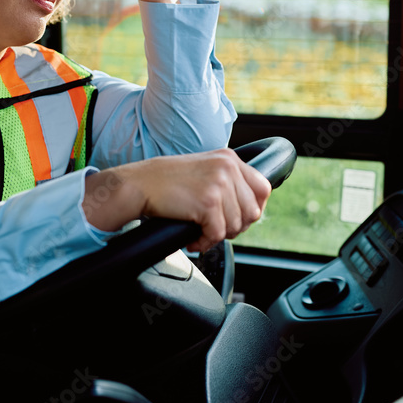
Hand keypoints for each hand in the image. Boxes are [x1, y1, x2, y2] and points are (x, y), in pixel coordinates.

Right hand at [83, 149, 271, 252]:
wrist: (139, 184)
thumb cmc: (167, 182)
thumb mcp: (205, 171)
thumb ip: (228, 182)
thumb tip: (252, 210)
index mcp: (230, 158)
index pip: (263, 188)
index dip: (254, 209)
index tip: (238, 219)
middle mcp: (228, 167)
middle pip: (253, 211)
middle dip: (235, 227)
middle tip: (213, 229)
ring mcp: (219, 183)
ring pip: (236, 226)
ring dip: (216, 235)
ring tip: (199, 232)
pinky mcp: (208, 202)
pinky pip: (217, 235)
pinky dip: (205, 243)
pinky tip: (192, 239)